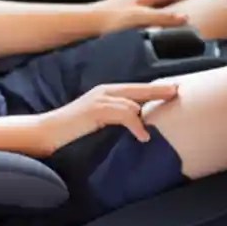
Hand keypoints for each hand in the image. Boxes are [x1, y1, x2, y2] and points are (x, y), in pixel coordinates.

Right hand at [33, 82, 179, 155]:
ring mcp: (100, 99)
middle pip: (138, 89)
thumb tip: (138, 122)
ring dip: (146, 114)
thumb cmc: (73, 130)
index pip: (135, 88)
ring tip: (157, 124)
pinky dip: (136, 125)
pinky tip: (142, 136)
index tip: (172, 89)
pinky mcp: (96, 110)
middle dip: (159, 91)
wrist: (48, 132)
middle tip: (178, 91)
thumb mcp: (98, 121)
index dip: (154, 89)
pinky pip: (124, 115)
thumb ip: (115, 117)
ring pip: (133, 102)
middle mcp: (105, 91)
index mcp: (106, 92)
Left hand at [93, 0, 218, 33]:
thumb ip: (161, 18)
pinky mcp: (133, 11)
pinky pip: (160, 5)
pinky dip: (172, 8)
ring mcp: (139, 1)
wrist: (85, 23)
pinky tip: (172, 19)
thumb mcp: (137, 18)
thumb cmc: (106, 20)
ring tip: (196, 5)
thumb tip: (185, 18)